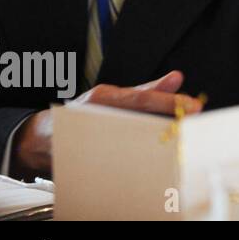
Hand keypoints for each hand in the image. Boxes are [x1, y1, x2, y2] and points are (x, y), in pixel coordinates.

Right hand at [10, 70, 202, 177]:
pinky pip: (113, 158)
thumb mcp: (116, 96)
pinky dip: (133, 158)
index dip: (169, 102)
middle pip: (137, 119)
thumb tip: (177, 79)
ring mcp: (88, 134)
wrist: (43, 135)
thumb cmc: (88, 111)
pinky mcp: (82, 154)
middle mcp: (95, 112)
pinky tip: (149, 160)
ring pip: (127, 140)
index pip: (142, 98)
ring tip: (174, 142)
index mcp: (105, 96)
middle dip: (167, 122)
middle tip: (191, 125)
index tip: (195, 106)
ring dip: (152, 141)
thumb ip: (147, 90)